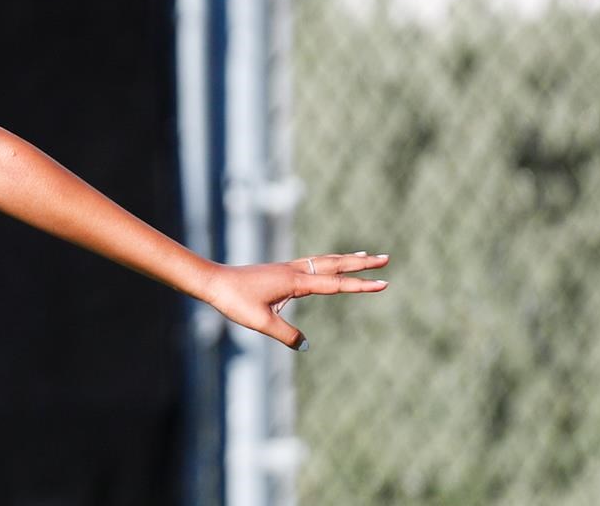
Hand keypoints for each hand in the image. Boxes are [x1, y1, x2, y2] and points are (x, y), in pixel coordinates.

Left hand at [202, 252, 389, 350]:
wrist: (213, 282)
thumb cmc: (235, 301)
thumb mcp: (261, 323)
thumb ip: (286, 335)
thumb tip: (306, 345)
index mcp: (295, 281)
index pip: (335, 283)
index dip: (361, 285)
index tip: (384, 283)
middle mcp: (294, 271)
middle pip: (335, 264)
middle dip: (362, 263)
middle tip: (386, 259)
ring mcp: (287, 268)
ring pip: (324, 261)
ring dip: (346, 258)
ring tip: (365, 255)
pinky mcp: (280, 271)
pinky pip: (311, 263)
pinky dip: (327, 262)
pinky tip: (328, 265)